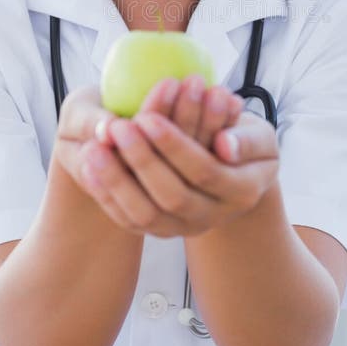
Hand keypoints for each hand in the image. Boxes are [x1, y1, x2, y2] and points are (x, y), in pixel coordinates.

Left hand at [78, 79, 278, 237]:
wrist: (231, 172)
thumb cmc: (243, 139)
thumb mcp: (258, 134)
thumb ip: (246, 137)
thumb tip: (225, 145)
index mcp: (242, 191)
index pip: (205, 170)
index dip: (175, 145)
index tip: (147, 116)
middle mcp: (212, 216)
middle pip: (172, 197)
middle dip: (142, 160)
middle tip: (117, 126)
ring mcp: (184, 228)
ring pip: (145, 215)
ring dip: (116, 180)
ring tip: (94, 146)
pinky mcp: (159, 229)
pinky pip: (127, 219)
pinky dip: (106, 193)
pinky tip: (88, 165)